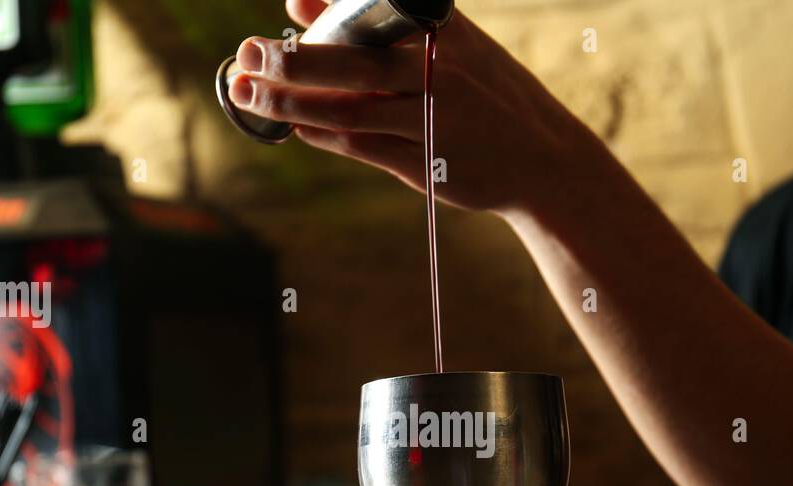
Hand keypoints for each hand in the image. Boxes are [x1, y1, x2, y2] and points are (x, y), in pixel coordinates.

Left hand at [227, 0, 596, 216]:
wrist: (545, 160)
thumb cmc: (487, 96)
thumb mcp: (447, 47)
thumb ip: (375, 22)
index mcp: (445, 36)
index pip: (375, 15)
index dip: (326, 16)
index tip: (284, 13)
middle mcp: (441, 74)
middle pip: (354, 64)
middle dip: (293, 60)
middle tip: (247, 54)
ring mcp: (434, 122)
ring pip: (352, 111)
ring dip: (294, 103)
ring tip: (250, 93)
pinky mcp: (428, 164)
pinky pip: (364, 147)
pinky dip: (325, 135)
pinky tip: (296, 124)